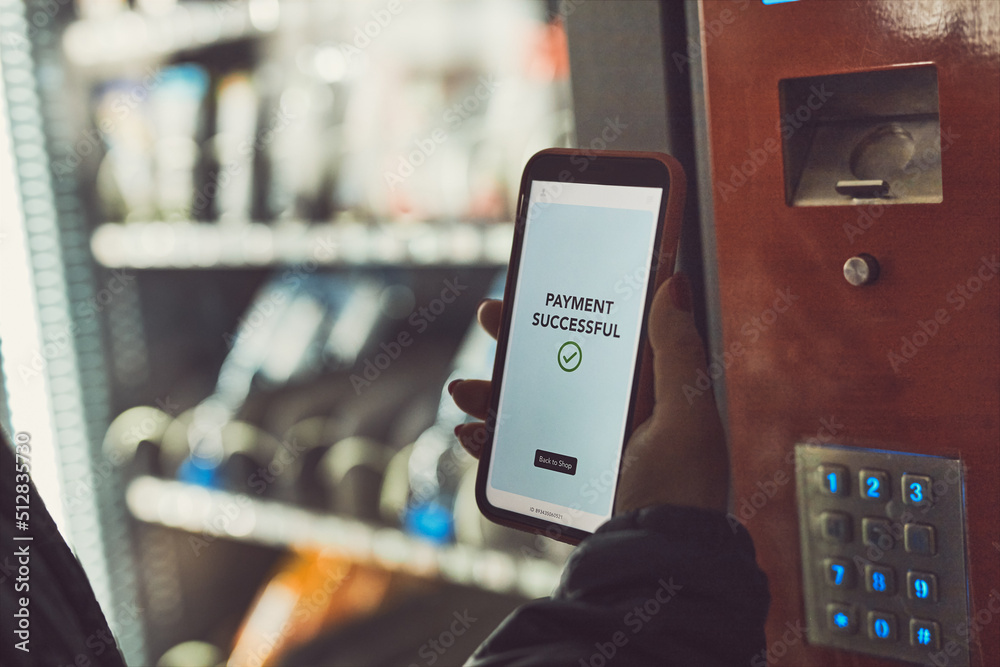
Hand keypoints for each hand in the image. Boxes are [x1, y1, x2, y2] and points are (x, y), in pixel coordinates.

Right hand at [450, 273, 728, 514]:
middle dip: (514, 341)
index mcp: (640, 396)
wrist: (657, 562)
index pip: (594, 340)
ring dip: (486, 391)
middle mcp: (605, 420)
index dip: (562, 311)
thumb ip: (677, 349)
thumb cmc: (681, 488)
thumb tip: (674, 282)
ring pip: (522, 410)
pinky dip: (484, 441)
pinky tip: (469, 434)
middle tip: (489, 317)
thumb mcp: (687, 414)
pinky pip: (509, 455)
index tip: (534, 288)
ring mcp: (575, 454)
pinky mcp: (553, 485)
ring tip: (462, 389)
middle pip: (550, 368)